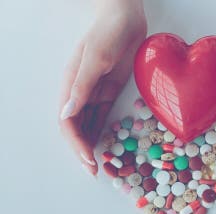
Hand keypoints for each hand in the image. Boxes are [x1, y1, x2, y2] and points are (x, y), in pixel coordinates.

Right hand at [59, 0, 146, 175]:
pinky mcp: (109, 90)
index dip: (76, 144)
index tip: (90, 161)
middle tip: (97, 172)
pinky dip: (102, 132)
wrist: (125, 16)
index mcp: (71, 84)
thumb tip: (67, 113)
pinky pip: (101, 116)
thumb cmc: (108, 32)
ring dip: (91, 145)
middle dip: (83, 150)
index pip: (67, 122)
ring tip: (102, 166)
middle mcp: (79, 91)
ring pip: (87, 124)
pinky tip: (108, 146)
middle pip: (75, 128)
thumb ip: (81, 86)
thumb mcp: (95, 59)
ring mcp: (94, 91)